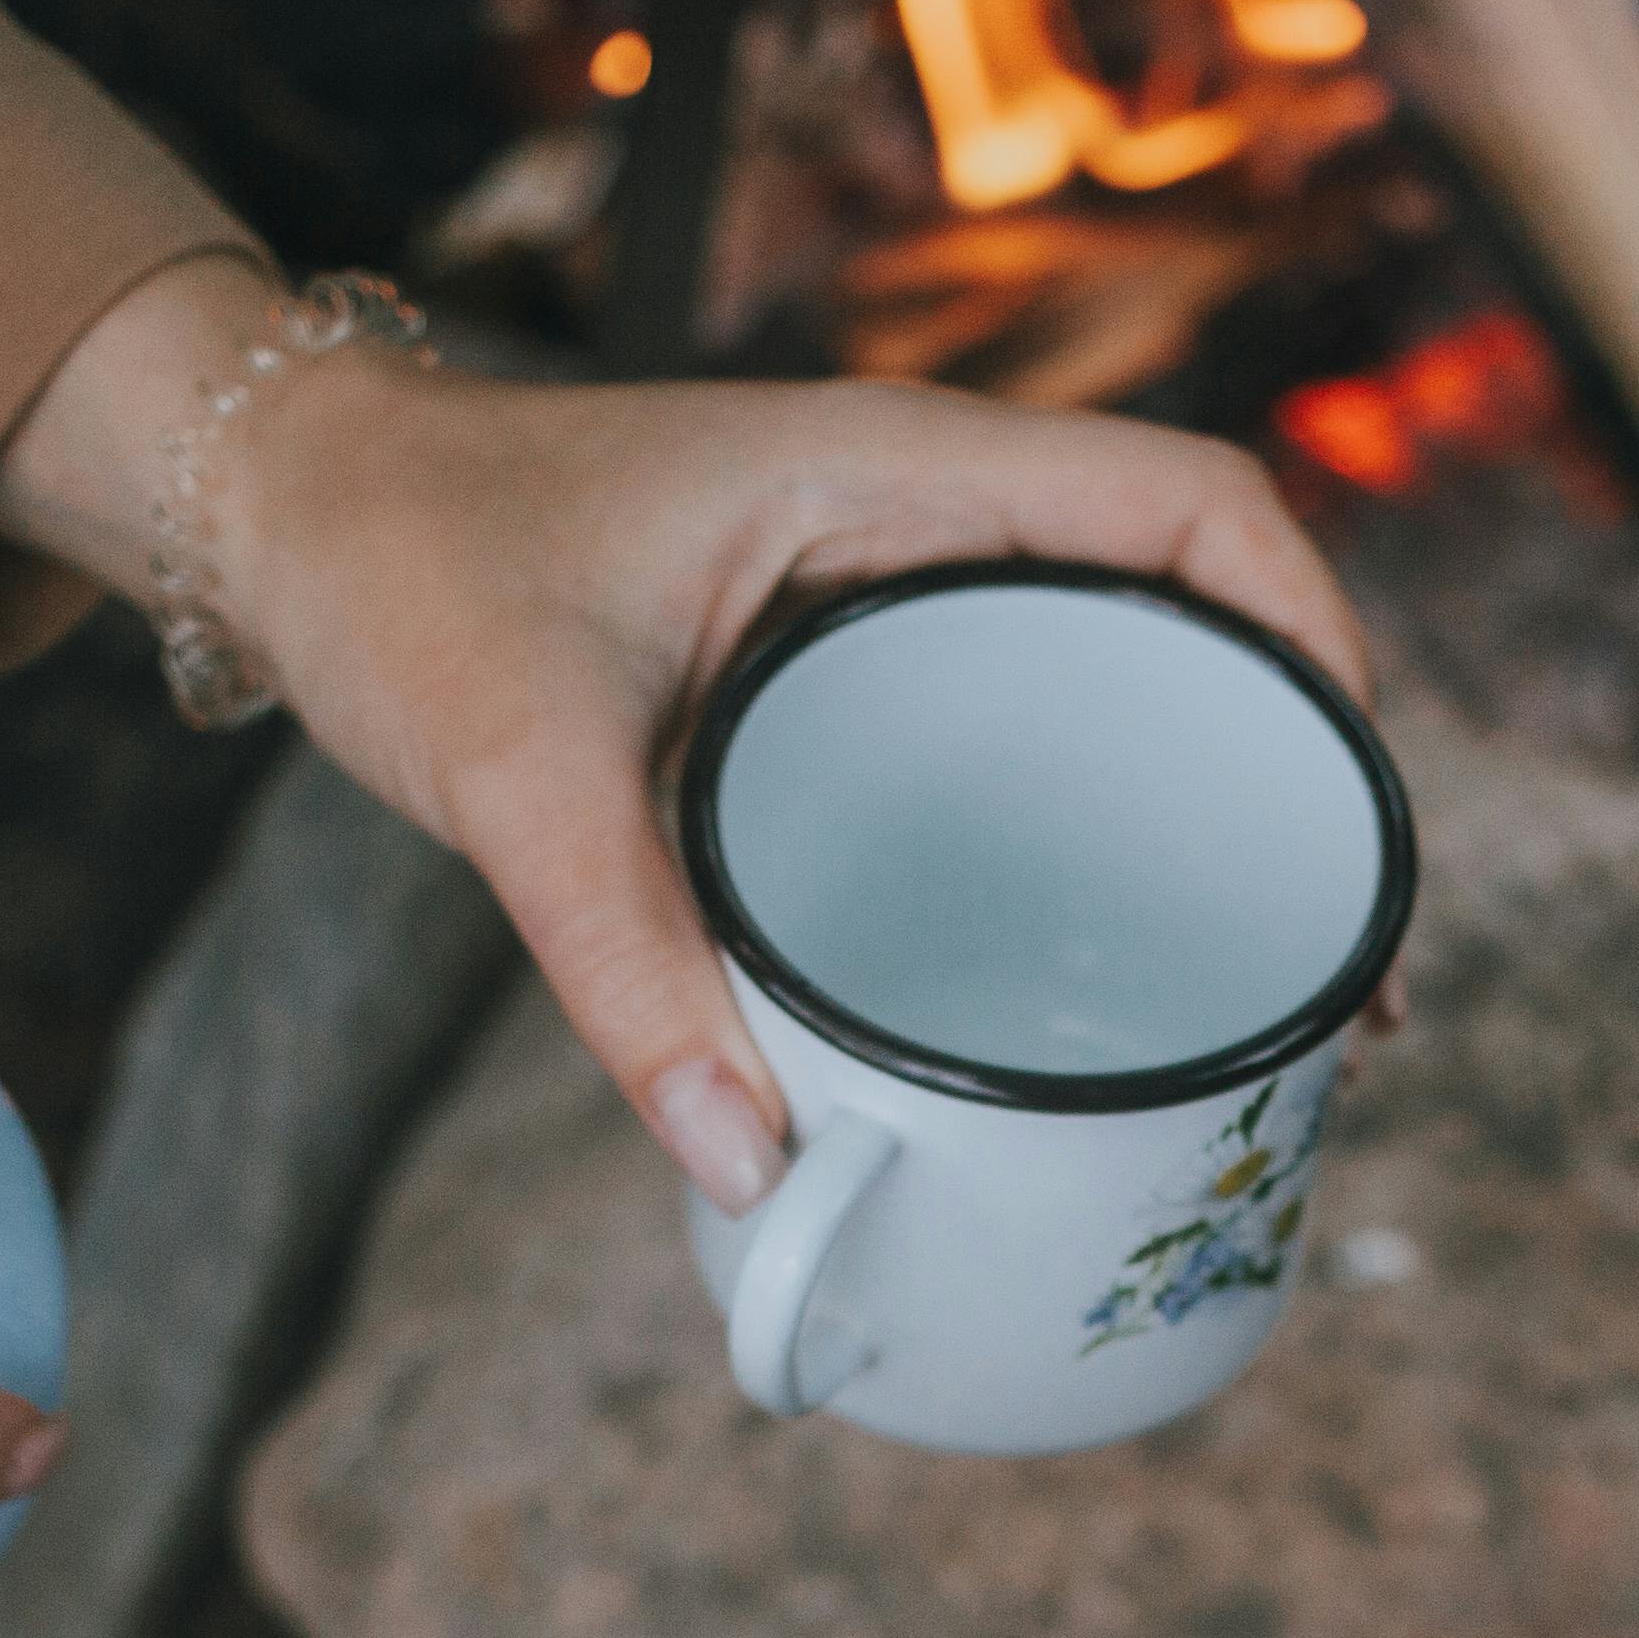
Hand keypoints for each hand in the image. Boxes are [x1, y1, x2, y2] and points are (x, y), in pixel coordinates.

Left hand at [0, 258, 1371, 1211]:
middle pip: (1194, 621)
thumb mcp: (509, 759)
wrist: (289, 523)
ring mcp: (892, 602)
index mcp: (894, 471)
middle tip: (1336, 979)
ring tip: (1261, 1005)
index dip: (1314, 639)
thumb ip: (622, 959)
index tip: (1349, 804)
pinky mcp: (845, 682)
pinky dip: (1081, 855)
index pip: (1192, 508)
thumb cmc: (400, 570)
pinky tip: (1087, 987)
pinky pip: (1018, 751)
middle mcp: (924, 523)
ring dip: (1198, 825)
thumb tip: (751, 1166)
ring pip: (1115, 695)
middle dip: (1290, 780)